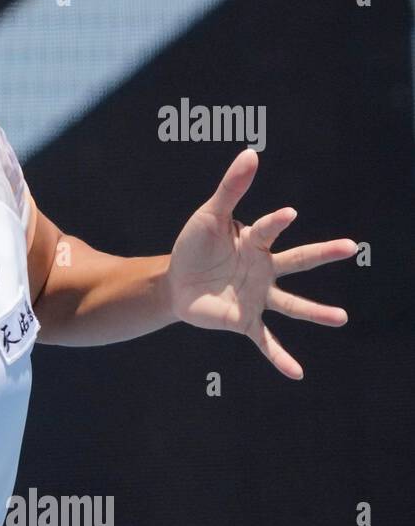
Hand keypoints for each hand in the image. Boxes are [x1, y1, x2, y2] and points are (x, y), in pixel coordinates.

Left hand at [165, 149, 356, 379]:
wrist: (175, 281)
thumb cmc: (196, 246)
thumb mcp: (208, 216)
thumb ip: (230, 188)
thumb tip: (251, 152)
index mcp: (254, 242)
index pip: (267, 229)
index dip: (276, 222)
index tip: (287, 214)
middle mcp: (264, 269)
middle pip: (297, 261)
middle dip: (322, 254)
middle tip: (351, 246)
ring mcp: (257, 296)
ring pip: (292, 304)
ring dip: (315, 312)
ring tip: (340, 318)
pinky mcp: (244, 320)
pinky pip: (266, 341)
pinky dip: (280, 357)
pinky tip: (297, 373)